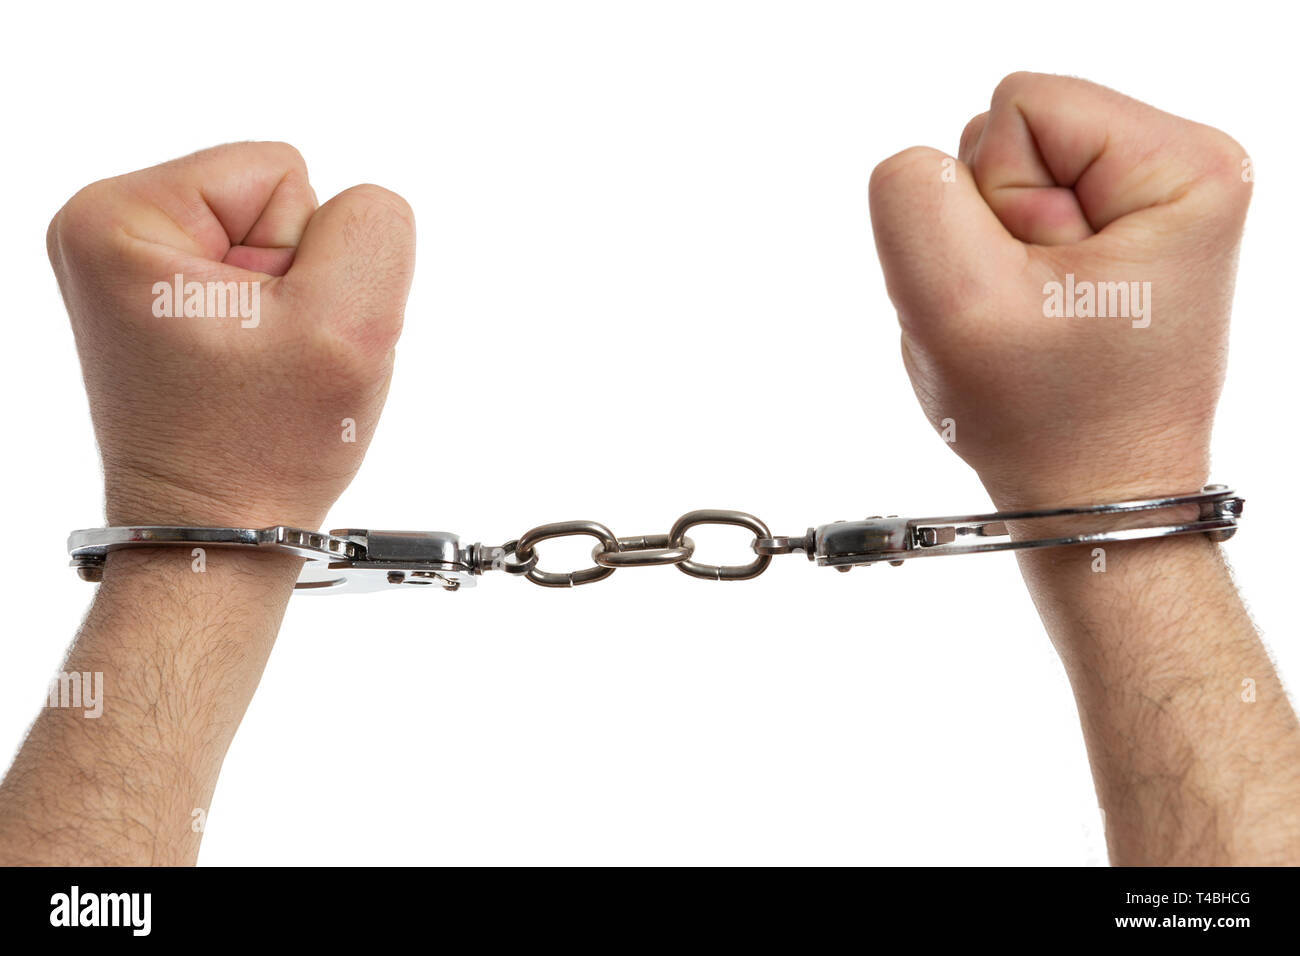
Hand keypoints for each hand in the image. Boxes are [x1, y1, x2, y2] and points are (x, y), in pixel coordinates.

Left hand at [47, 142, 414, 529]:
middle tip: (272, 361)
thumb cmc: (262, 450)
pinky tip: (254, 374)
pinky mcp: (157, 302)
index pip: (283, 173)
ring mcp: (129, 271)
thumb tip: (362, 208)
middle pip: (274, 202)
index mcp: (120, 218)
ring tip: (262, 372)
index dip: (308, 260)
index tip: (276, 337)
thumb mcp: (348, 323)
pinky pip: (257, 277)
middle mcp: (105, 232)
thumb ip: (374, 225)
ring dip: (291, 309)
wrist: (225, 533)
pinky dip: (273, 326)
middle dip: (298, 284)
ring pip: (275, 243)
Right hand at [868, 72, 1250, 508]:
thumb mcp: (957, 304)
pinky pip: (1009, 214)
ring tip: (1029, 323)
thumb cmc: (1045, 421)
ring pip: (999, 180)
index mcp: (1183, 170)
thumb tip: (920, 167)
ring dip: (989, 256)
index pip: (1018, 108)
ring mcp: (1148, 205)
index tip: (1029, 291)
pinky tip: (1032, 321)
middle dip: (989, 232)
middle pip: (1010, 137)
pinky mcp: (1117, 235)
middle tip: (1027, 315)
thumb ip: (914, 196)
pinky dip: (998, 271)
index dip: (989, 205)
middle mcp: (1182, 172)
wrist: (1087, 496)